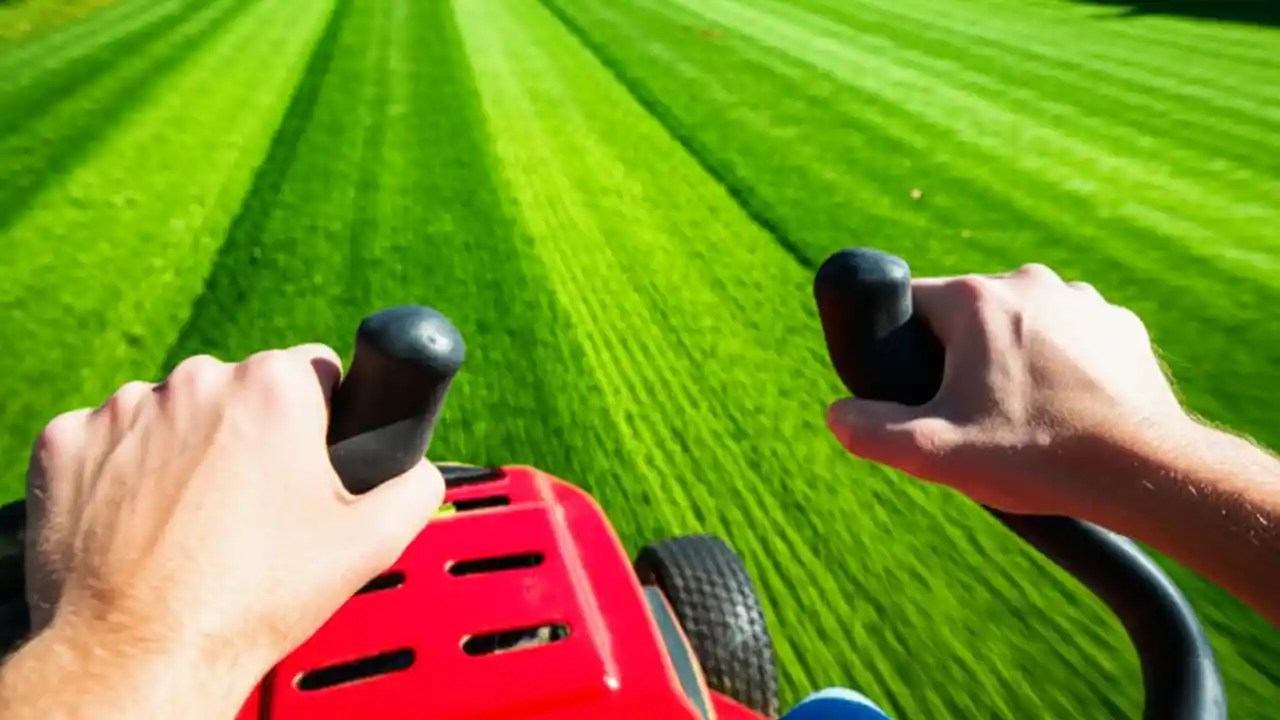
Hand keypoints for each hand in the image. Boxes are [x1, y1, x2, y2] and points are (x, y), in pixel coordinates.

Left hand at [22, 345, 444, 691]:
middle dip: (253, 437)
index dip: (321, 421)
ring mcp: (124, 411)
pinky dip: (124, 474)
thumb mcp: (368, 545)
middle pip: (243, 392)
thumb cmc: (252, 598)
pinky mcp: (67, 442)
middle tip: (257, 508)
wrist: (142, 654)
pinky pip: (108, 442)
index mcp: (275, 388)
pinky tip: (144, 524)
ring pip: (175, 414)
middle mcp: (197, 382)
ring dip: (188, 452)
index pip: (317, 370)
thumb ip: (414, 488)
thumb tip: (418, 472)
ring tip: (197, 524)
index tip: (306, 465)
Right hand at [826, 263, 1191, 516]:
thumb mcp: (933, 452)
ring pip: (1018, 326)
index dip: (901, 350)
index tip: (916, 391)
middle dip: (958, 361)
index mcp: (975, 300)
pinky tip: (1065, 412)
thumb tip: (837, 415)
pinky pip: (1068, 338)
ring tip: (1023, 420)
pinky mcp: (1119, 326)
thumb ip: (869, 430)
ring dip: (1010, 362)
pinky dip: (1059, 368)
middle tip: (971, 417)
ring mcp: (1081, 301)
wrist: (1144, 471)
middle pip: (964, 318)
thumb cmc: (1036, 456)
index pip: (909, 304)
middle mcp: (1029, 283)